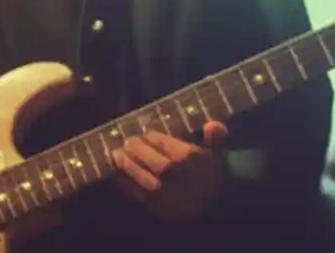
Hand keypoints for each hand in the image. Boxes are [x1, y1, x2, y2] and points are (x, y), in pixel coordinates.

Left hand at [111, 121, 228, 220]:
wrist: (217, 206)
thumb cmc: (213, 174)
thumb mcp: (218, 153)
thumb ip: (216, 138)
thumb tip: (213, 124)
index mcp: (194, 163)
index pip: (170, 147)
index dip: (155, 139)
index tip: (146, 133)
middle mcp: (181, 180)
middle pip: (156, 164)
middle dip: (138, 151)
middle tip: (127, 141)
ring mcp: (170, 197)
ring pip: (146, 181)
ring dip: (128, 167)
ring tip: (116, 155)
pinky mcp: (161, 211)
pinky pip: (141, 197)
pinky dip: (128, 186)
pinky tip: (120, 175)